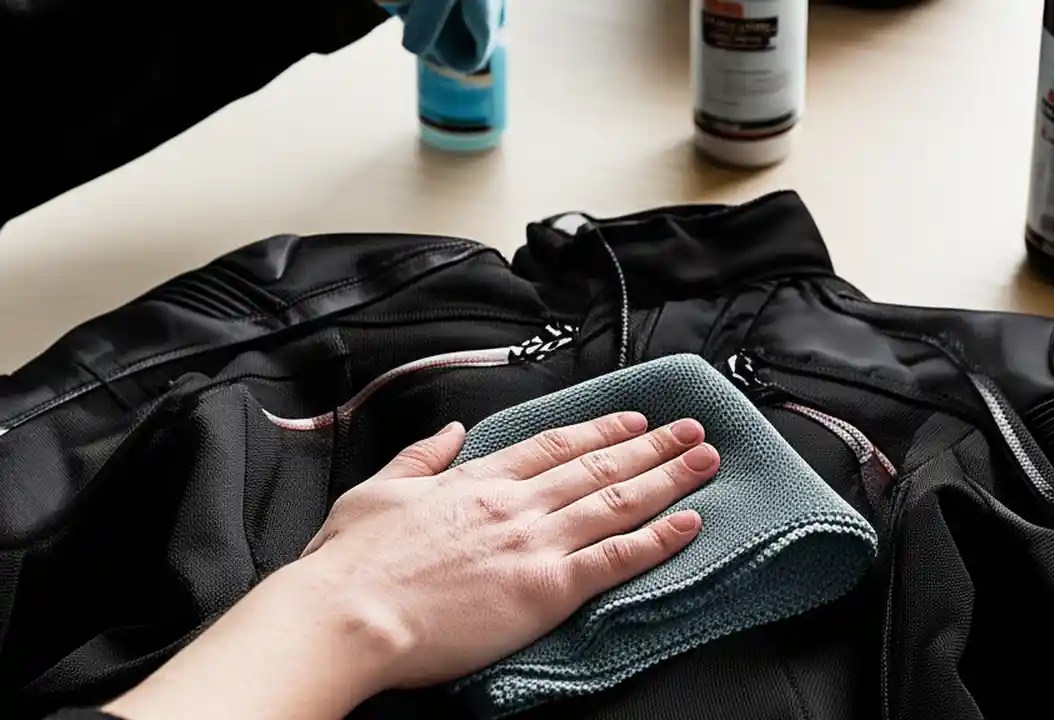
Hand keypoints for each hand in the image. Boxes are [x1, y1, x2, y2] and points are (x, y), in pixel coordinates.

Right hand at [302, 412, 718, 688]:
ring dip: (668, 478)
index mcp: (477, 479)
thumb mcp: (378, 490)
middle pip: (599, 466)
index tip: (634, 421)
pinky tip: (689, 523)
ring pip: (617, 501)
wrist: (346, 615)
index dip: (601, 430)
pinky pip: (615, 559)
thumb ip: (421, 457)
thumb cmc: (352, 562)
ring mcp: (535, 542)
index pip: (554, 446)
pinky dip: (657, 539)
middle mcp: (516, 504)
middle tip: (692, 431)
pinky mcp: (546, 588)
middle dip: (653, 446)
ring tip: (705, 461)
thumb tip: (449, 431)